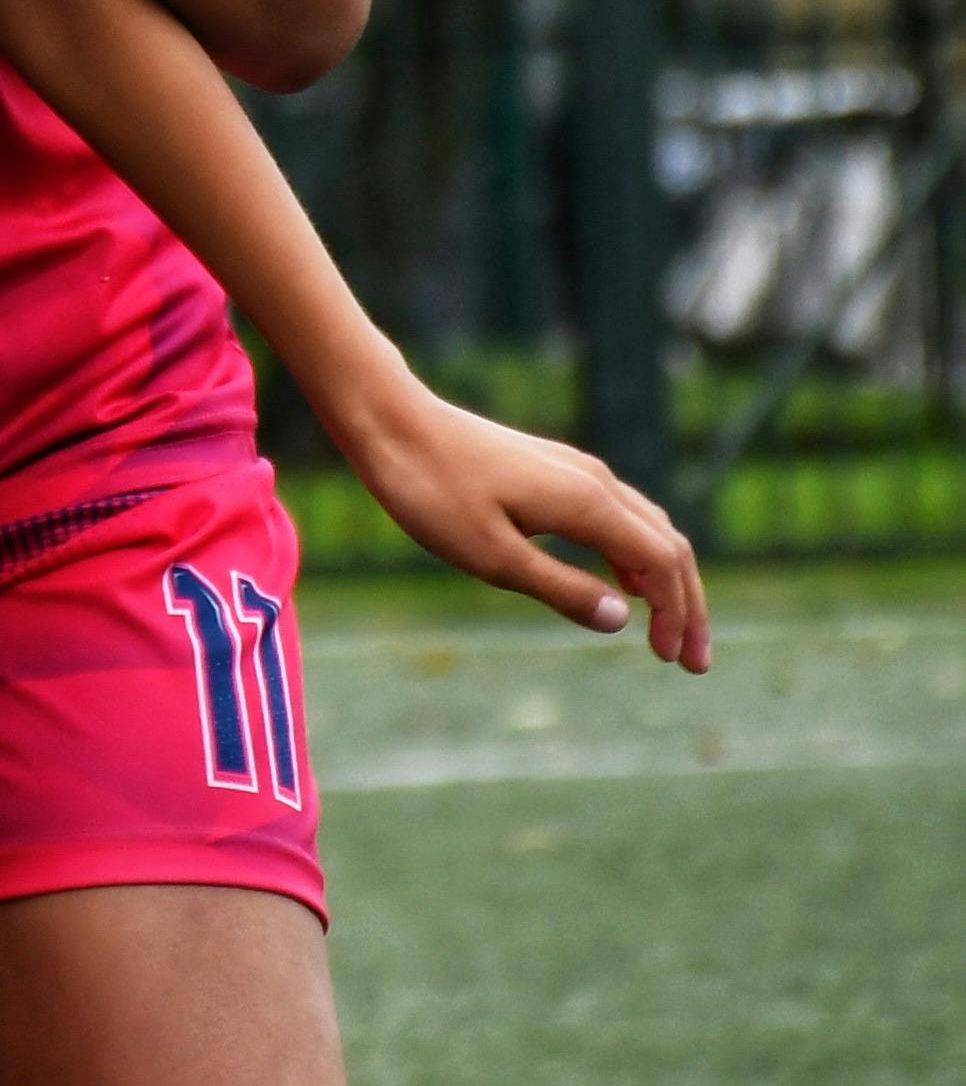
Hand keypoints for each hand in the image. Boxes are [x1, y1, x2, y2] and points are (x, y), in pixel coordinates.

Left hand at [342, 374, 710, 670]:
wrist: (392, 422)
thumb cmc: (432, 491)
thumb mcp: (491, 556)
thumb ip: (560, 588)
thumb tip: (624, 619)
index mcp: (587, 502)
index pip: (661, 563)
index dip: (677, 614)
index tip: (675, 662)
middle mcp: (593, 480)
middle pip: (667, 545)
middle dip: (687, 604)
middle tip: (694, 663)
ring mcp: (575, 470)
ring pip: (646, 528)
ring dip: (663, 582)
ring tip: (667, 632)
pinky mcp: (553, 470)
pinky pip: (616, 516)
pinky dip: (633, 556)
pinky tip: (624, 586)